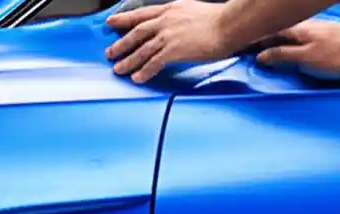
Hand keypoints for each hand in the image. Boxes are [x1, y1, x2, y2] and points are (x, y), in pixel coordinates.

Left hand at [106, 0, 232, 83]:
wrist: (229, 25)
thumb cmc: (220, 20)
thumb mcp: (194, 10)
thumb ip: (182, 17)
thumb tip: (180, 25)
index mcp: (171, 9)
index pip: (142, 14)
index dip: (124, 18)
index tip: (112, 22)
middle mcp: (166, 21)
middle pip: (137, 32)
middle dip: (121, 43)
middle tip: (110, 52)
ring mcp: (168, 35)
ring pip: (142, 49)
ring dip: (128, 60)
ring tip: (118, 69)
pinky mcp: (174, 50)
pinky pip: (154, 63)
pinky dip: (144, 71)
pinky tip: (137, 78)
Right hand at [256, 20, 339, 79]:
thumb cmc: (337, 59)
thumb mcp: (304, 59)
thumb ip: (281, 56)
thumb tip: (261, 56)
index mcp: (298, 31)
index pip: (269, 33)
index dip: (254, 40)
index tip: (240, 46)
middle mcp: (307, 26)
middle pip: (279, 31)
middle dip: (264, 38)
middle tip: (249, 48)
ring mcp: (319, 30)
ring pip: (291, 33)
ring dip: (277, 41)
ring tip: (266, 50)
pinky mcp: (329, 36)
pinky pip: (302, 38)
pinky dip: (291, 43)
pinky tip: (292, 50)